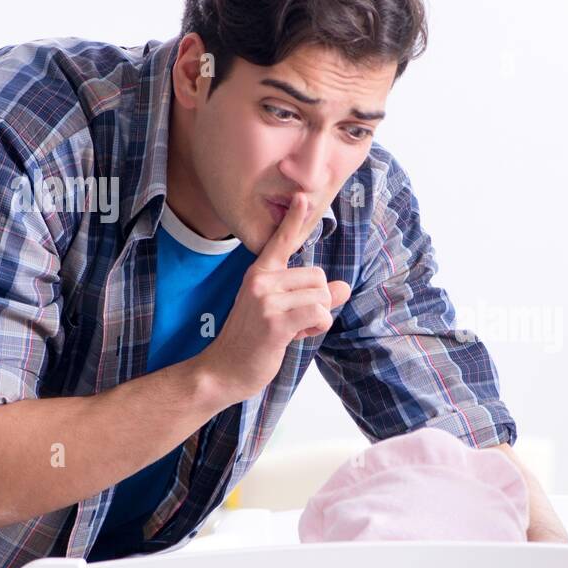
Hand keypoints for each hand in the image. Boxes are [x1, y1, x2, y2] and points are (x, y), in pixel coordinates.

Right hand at [196, 193, 350, 403]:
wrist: (222, 370)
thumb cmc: (252, 342)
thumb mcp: (282, 313)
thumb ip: (313, 297)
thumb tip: (344, 287)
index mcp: (260, 274)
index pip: (281, 241)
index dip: (294, 220)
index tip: (303, 197)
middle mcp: (262, 281)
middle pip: (320, 278)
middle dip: (318, 302)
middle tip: (293, 321)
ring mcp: (266, 300)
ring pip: (322, 296)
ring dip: (317, 318)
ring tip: (291, 330)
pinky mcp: (275, 322)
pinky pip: (319, 313)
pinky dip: (316, 327)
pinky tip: (296, 336)